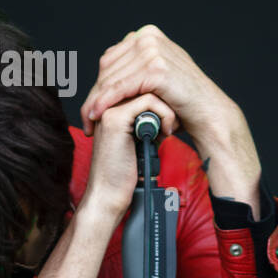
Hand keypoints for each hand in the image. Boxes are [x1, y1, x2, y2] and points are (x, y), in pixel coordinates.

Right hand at [78, 92, 176, 230]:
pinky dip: (164, 116)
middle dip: (164, 102)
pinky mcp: (116, 119)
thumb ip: (144, 121)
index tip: (169, 119)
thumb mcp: (137, 140)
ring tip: (167, 131)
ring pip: (148, 90)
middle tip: (171, 124)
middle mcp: (106, 104)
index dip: (159, 99)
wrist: (108, 194)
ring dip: (166, 110)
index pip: (139, 85)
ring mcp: (108, 109)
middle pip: (143, 83)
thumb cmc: (123, 173)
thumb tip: (165, 107)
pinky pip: (149, 102)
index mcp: (109, 107)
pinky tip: (164, 134)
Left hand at [80, 25, 262, 215]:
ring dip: (96, 102)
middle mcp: (148, 37)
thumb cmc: (181, 98)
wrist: (206, 110)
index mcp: (146, 34)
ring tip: (89, 121)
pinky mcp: (156, 69)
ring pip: (112, 79)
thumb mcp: (155, 73)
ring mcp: (153, 51)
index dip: (97, 83)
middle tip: (85, 117)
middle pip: (108, 68)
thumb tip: (107, 68)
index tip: (90, 104)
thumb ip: (135, 65)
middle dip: (94, 94)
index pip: (110, 59)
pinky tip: (97, 114)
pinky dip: (106, 102)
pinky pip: (121, 88)